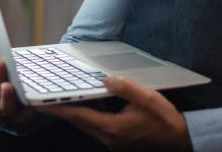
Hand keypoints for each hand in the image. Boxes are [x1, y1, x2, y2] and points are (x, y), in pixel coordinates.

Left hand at [39, 76, 191, 150]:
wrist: (180, 141)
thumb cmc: (164, 120)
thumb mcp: (147, 98)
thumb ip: (125, 87)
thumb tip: (106, 79)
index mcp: (111, 127)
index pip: (78, 117)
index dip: (58, 109)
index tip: (41, 104)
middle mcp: (108, 138)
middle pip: (79, 123)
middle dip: (63, 111)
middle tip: (46, 99)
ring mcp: (112, 142)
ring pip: (87, 126)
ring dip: (76, 114)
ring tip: (64, 99)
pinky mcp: (118, 142)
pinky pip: (97, 128)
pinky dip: (89, 117)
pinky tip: (90, 106)